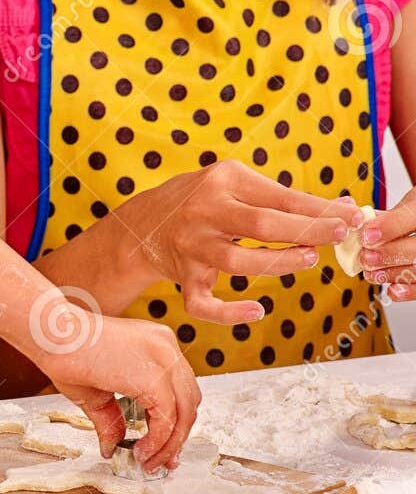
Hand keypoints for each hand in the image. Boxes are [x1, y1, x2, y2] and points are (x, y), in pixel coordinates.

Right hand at [34, 307, 199, 470]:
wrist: (50, 336)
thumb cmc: (65, 353)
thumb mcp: (96, 391)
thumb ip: (113, 418)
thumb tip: (112, 447)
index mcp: (156, 345)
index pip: (180, 389)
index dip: (175, 421)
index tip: (164, 445)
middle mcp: (166, 348)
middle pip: (188, 401)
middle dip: (177, 436)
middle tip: (162, 460)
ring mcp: (164, 359)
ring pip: (184, 412)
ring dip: (169, 443)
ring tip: (148, 460)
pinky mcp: (155, 377)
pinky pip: (167, 418)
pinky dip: (158, 440)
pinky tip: (141, 450)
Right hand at [113, 160, 358, 323]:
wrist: (142, 223)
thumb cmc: (202, 201)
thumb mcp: (234, 184)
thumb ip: (281, 196)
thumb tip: (342, 207)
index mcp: (222, 181)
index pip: (279, 196)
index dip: (319, 209)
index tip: (351, 217)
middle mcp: (202, 211)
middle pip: (261, 225)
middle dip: (307, 231)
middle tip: (338, 236)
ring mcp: (190, 245)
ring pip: (236, 262)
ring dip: (278, 264)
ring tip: (309, 259)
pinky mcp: (181, 275)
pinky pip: (202, 302)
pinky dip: (228, 313)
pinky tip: (257, 311)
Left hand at [358, 191, 415, 298]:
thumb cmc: (413, 215)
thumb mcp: (404, 205)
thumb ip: (383, 215)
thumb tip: (352, 219)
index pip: (412, 215)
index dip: (390, 227)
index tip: (366, 235)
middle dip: (388, 254)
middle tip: (365, 257)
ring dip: (392, 273)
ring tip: (370, 273)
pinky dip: (408, 291)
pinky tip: (392, 289)